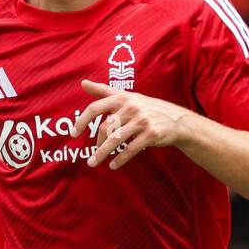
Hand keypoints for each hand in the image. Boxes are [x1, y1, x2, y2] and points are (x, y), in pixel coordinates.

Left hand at [71, 80, 187, 170]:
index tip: (73, 134)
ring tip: (94, 163)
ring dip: (102, 154)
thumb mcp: (126, 97)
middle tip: (92, 156)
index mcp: (122, 98)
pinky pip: (130, 149)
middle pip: (105, 128)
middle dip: (96, 144)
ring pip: (116, 140)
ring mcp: (141, 120)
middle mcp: (131, 107)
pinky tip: (113, 165)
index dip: (82, 121)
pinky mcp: (151, 134)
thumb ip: (104, 91)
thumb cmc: (145, 108)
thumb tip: (83, 83)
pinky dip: (120, 159)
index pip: (95, 108)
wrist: (175, 119)